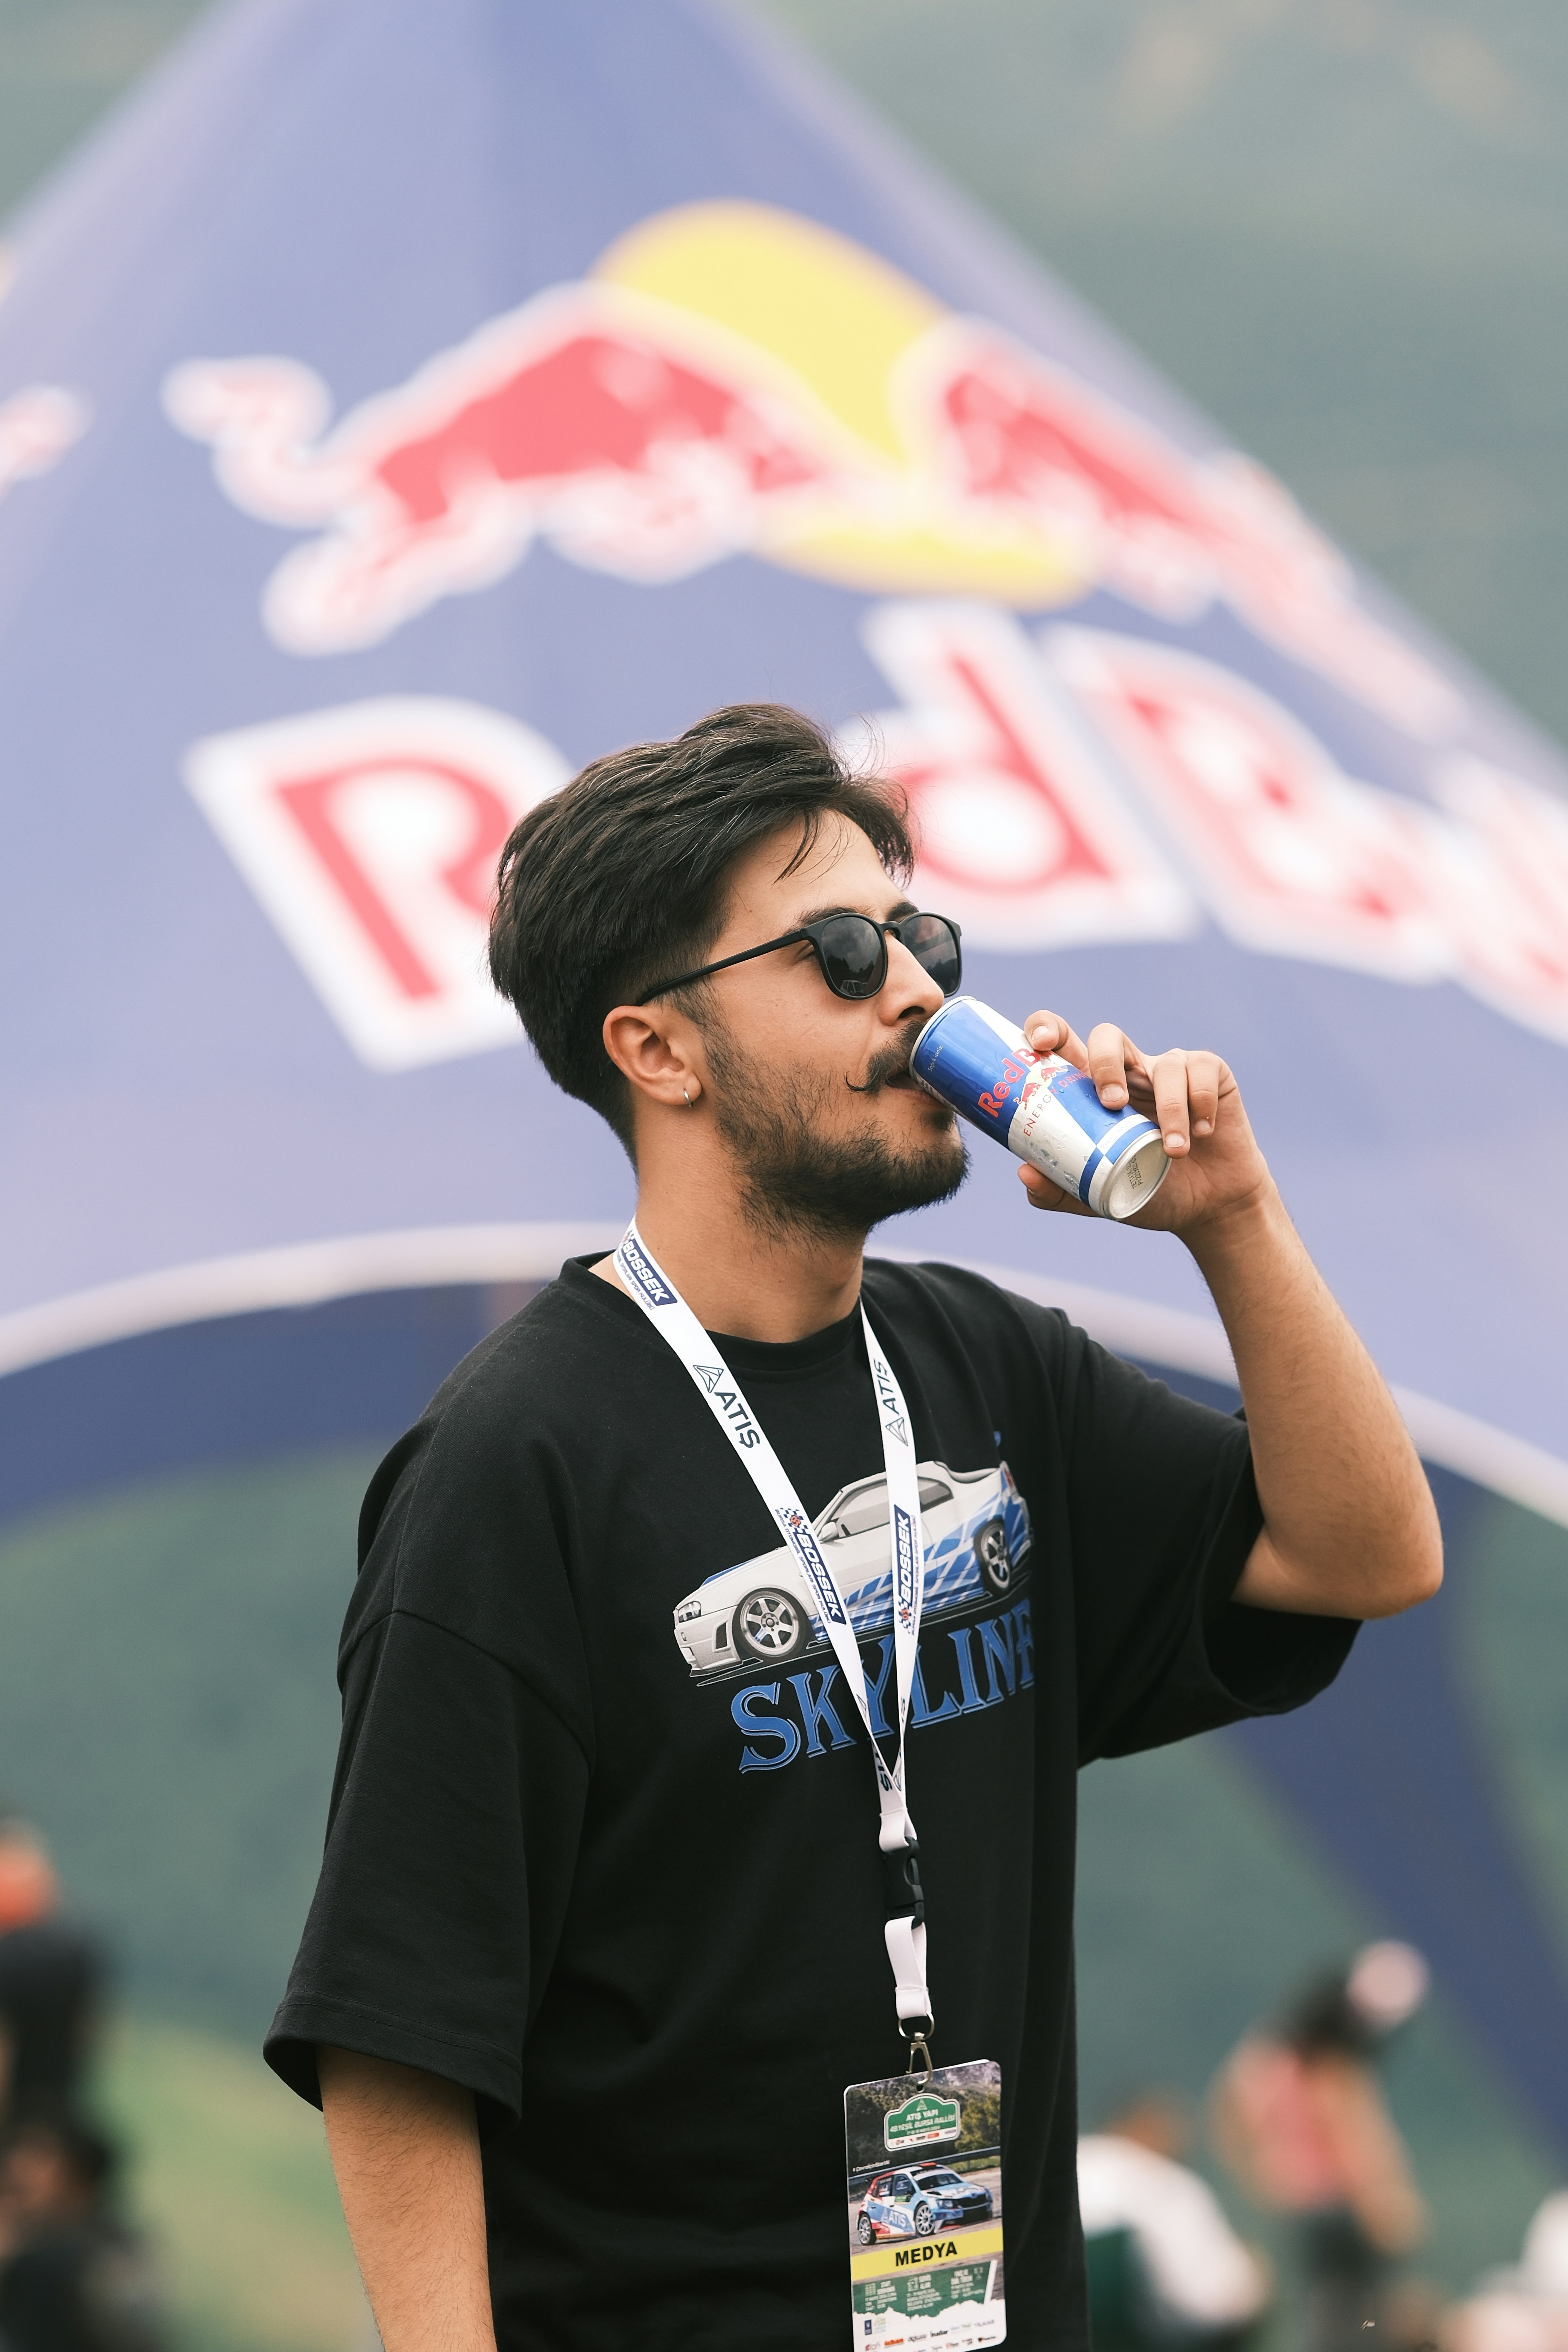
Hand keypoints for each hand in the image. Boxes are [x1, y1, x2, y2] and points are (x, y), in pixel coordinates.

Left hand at [1013, 1011, 1273, 1238]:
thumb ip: (1059, 1191)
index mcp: (1093, 1090)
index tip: (1038, 1044)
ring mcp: (1168, 1069)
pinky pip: (1202, 1072)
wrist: (1206, 1208)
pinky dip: (1201, 1105)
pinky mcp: (1210, 1073)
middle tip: (1112, 1103)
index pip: (1063, 1042)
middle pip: (1107, 1036)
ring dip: (1170, 1109)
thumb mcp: (1098, 1196)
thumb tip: (1024, 1172)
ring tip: (1174, 1152)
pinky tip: (1202, 1133)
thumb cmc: (1147, 1192)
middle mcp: (1128, 1071)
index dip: (1046, 1029)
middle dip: (1106, 1062)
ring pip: (1165, 1064)